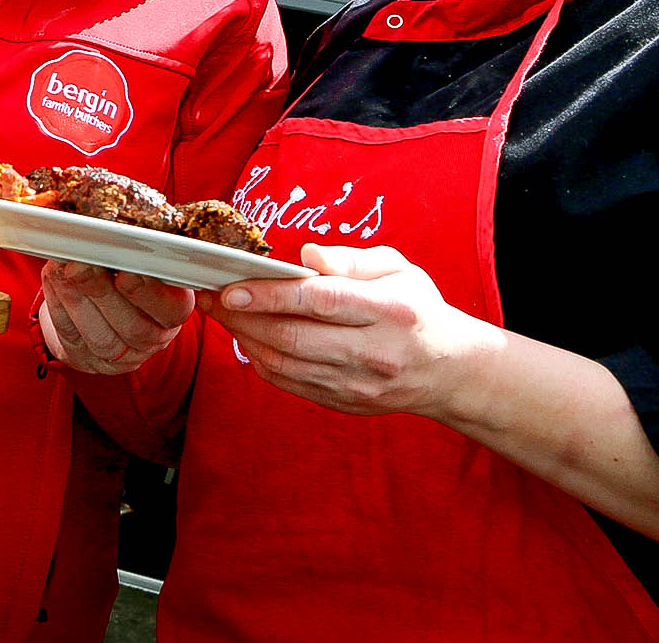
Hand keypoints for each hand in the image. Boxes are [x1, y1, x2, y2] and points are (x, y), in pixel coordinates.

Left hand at [38, 259, 193, 374]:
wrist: (104, 313)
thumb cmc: (126, 275)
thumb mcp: (143, 262)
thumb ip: (136, 252)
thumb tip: (110, 234)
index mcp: (174, 310)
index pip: (171, 309)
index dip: (150, 293)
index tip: (127, 273)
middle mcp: (153, 338)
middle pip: (134, 327)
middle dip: (104, 294)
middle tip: (83, 265)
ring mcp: (121, 356)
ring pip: (100, 337)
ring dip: (78, 301)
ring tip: (64, 271)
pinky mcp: (88, 359)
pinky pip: (72, 336)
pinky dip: (59, 306)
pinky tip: (54, 279)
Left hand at [200, 243, 501, 418]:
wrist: (449, 371)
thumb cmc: (418, 309)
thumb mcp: (398, 269)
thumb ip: (351, 259)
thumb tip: (306, 254)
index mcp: (388, 311)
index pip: (320, 301)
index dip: (271, 295)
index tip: (231, 287)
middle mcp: (372, 352)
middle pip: (294, 337)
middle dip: (243, 318)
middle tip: (209, 297)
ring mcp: (358, 385)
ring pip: (286, 365)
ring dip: (244, 339)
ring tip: (221, 315)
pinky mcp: (345, 403)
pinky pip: (291, 384)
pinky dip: (262, 361)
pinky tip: (247, 339)